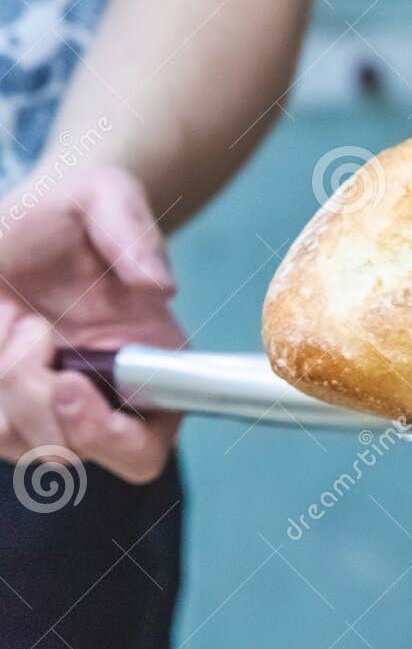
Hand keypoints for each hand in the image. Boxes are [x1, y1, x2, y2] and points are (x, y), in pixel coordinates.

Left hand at [0, 167, 184, 482]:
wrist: (28, 218)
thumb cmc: (75, 211)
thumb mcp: (105, 196)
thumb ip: (133, 234)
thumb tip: (158, 286)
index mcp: (150, 370)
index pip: (142, 447)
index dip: (104, 433)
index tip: (65, 380)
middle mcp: (103, 401)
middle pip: (67, 452)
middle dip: (34, 397)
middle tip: (31, 329)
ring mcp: (47, 407)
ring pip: (15, 442)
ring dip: (5, 381)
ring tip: (11, 318)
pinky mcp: (4, 400)